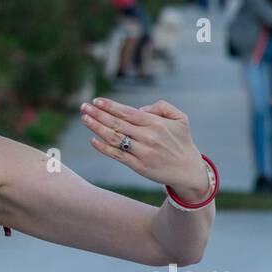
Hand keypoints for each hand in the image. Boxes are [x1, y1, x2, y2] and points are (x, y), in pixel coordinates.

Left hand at [80, 97, 208, 201]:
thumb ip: (161, 106)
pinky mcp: (138, 166)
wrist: (188, 171)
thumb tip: (139, 108)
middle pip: (117, 123)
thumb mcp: (180, 119)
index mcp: (156, 124)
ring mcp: (142, 152)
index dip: (110, 106)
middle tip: (83, 106)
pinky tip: (93, 139)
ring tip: (84, 118)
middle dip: (98, 114)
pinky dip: (103, 148)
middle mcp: (148, 137)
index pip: (128, 112)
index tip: (96, 101)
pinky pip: (117, 155)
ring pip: (114, 138)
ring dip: (96, 128)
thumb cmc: (182, 141)